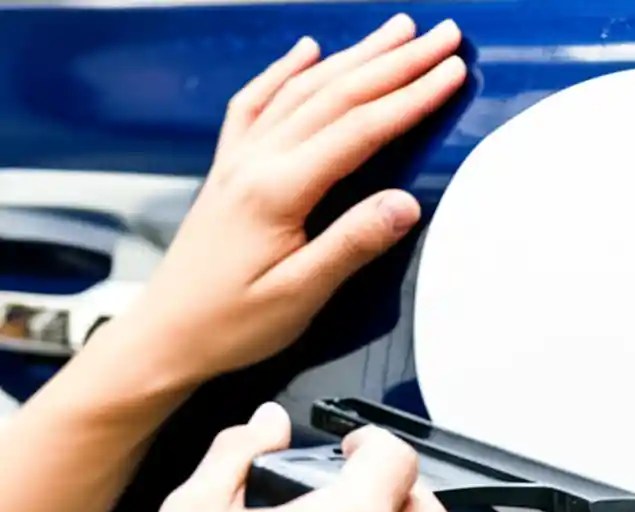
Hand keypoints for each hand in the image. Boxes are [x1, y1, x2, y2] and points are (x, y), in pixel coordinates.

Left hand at [128, 15, 464, 385]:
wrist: (164, 335)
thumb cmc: (230, 324)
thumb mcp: (300, 295)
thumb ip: (353, 245)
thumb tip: (406, 205)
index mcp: (278, 190)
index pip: (359, 129)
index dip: (411, 98)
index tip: (450, 74)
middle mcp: (256, 161)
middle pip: (337, 95)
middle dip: (396, 61)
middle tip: (443, 36)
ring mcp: (239, 159)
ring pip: (304, 89)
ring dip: (355, 56)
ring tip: (397, 32)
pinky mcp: (229, 168)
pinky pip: (257, 102)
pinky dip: (284, 70)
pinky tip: (305, 50)